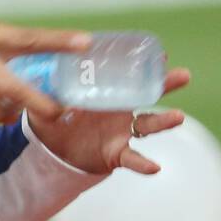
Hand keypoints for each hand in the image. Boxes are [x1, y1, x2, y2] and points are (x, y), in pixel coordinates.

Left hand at [27, 67, 191, 174]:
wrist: (52, 150)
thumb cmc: (54, 118)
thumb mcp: (45, 100)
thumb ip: (42, 90)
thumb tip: (37, 79)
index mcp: (105, 92)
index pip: (128, 76)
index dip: (145, 66)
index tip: (161, 54)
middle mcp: (120, 110)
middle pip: (148, 95)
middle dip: (166, 85)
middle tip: (184, 75)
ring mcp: (122, 132)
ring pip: (148, 125)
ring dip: (164, 121)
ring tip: (179, 116)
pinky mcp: (116, 153)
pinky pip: (133, 159)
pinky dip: (143, 164)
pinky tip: (154, 167)